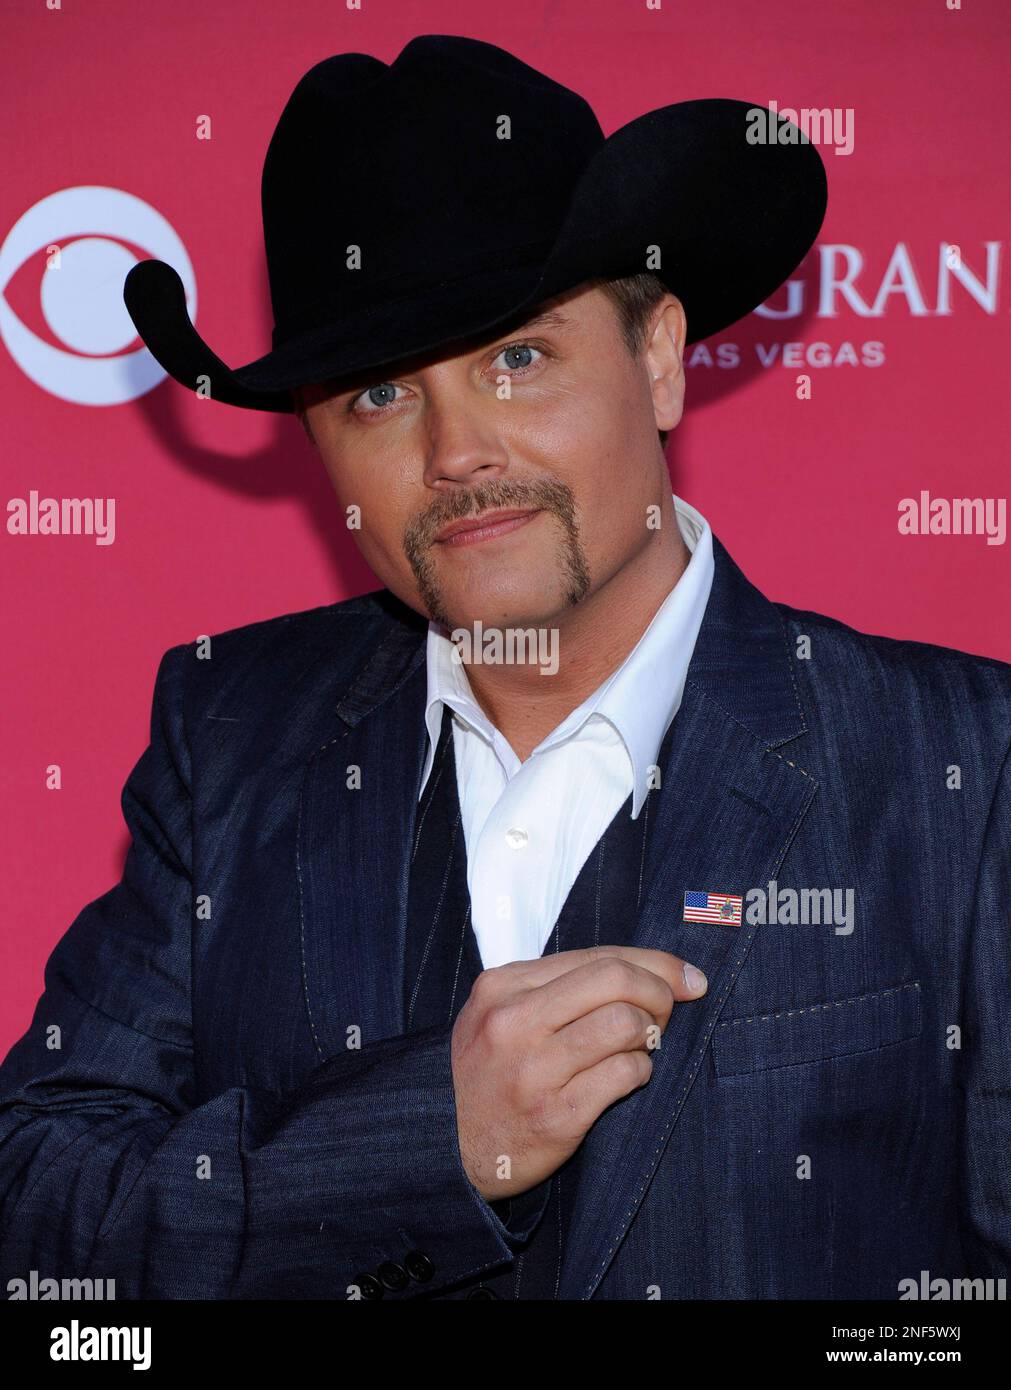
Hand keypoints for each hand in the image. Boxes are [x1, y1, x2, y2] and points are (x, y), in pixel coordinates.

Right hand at [451, 944, 706, 1199]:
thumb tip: (646, 971)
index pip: (597, 956)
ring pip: (625, 1024)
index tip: (687, 977)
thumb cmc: (489, 1072)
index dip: (654, 963)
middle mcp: (514, 1022)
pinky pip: (624, 1074)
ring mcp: (534, 1069)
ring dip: (648, 1035)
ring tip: (639, 1046)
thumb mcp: (502, 1013)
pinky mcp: (556, 1115)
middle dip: (659, 991)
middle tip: (667, 1012)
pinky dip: (639, 1071)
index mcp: (503, 986)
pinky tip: (627, 1076)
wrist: (446, 1146)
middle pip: (615, 980)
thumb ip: (559, 987)